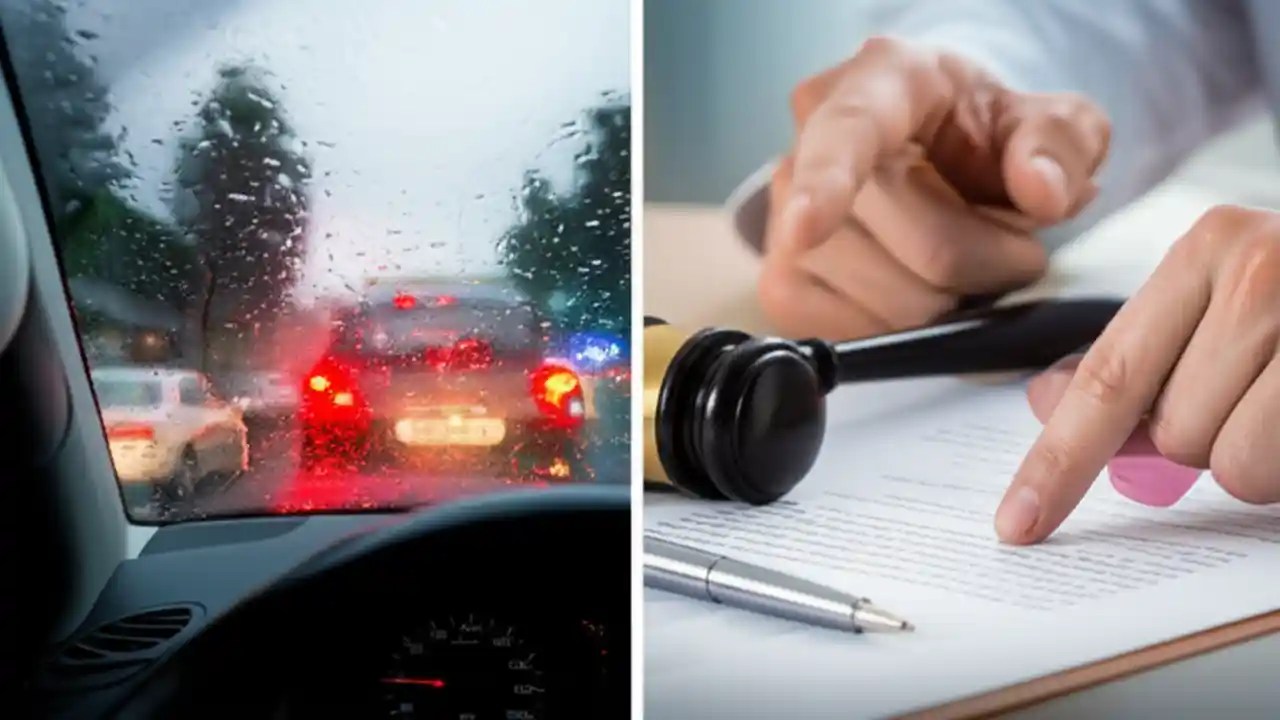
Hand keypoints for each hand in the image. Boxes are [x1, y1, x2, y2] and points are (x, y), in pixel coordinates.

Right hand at [759, 37, 1109, 339]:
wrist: (927, 160)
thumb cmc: (980, 136)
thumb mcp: (1047, 120)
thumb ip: (1061, 142)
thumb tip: (1042, 191)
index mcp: (877, 84)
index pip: (846, 136)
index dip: (828, 184)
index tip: (807, 228)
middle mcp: (807, 149)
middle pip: (928, 251)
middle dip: (992, 264)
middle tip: (1007, 238)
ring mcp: (782, 226)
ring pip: (898, 308)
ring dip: (952, 302)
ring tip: (958, 258)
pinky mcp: (780, 289)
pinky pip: (860, 338)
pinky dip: (905, 330)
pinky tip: (915, 290)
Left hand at [998, 205, 1279, 543]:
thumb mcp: (1224, 294)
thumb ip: (1137, 354)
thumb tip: (1047, 403)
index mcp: (1211, 247)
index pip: (1107, 378)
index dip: (1056, 462)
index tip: (1018, 521)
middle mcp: (1269, 272)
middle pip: (1175, 434)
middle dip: (1205, 434)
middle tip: (1253, 390)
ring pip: (1238, 465)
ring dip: (1261, 455)